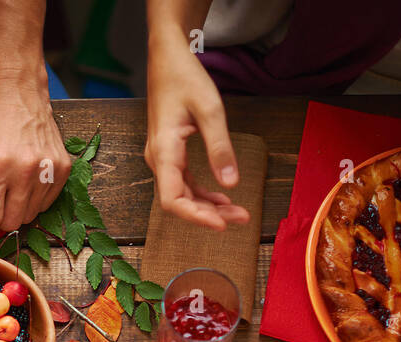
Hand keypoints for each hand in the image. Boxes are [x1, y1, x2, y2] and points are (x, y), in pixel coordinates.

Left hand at [0, 74, 70, 238]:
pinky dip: (33, 200)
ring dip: (15, 209)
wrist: (15, 92)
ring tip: (8, 185)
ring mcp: (48, 170)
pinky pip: (46, 204)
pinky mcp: (63, 168)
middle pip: (11, 223)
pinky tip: (24, 180)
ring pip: (29, 217)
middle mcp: (25, 171)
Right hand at [144, 34, 248, 229]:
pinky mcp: (170, 154)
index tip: (221, 224)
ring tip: (238, 212)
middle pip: (179, 202)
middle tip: (242, 218)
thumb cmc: (184, 78)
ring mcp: (163, 158)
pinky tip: (223, 198)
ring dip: (208, 207)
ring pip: (183, 195)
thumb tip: (230, 183)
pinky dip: (203, 194)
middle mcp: (158, 160)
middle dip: (209, 215)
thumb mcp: (209, 110)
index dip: (196, 217)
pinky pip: (184, 183)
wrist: (168, 58)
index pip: (173, 200)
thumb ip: (220, 148)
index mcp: (163, 152)